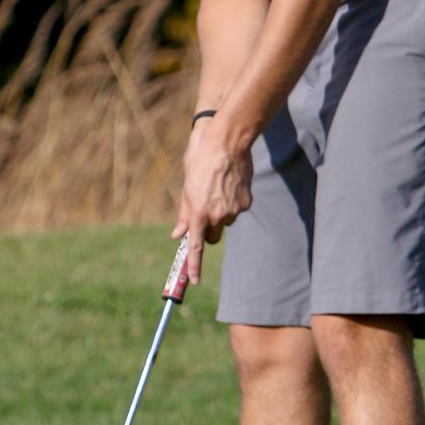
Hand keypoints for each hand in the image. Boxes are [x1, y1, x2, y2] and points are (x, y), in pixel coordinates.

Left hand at [173, 119, 253, 283]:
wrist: (227, 144)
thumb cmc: (201, 164)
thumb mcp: (187, 189)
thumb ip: (184, 214)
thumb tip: (178, 235)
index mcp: (198, 213)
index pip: (195, 247)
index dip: (194, 266)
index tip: (194, 281)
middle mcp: (217, 216)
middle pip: (212, 237)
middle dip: (207, 231)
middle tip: (204, 213)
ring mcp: (234, 210)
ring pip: (225, 222)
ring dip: (220, 213)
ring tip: (217, 188)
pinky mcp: (246, 203)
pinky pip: (237, 210)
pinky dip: (232, 203)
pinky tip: (230, 185)